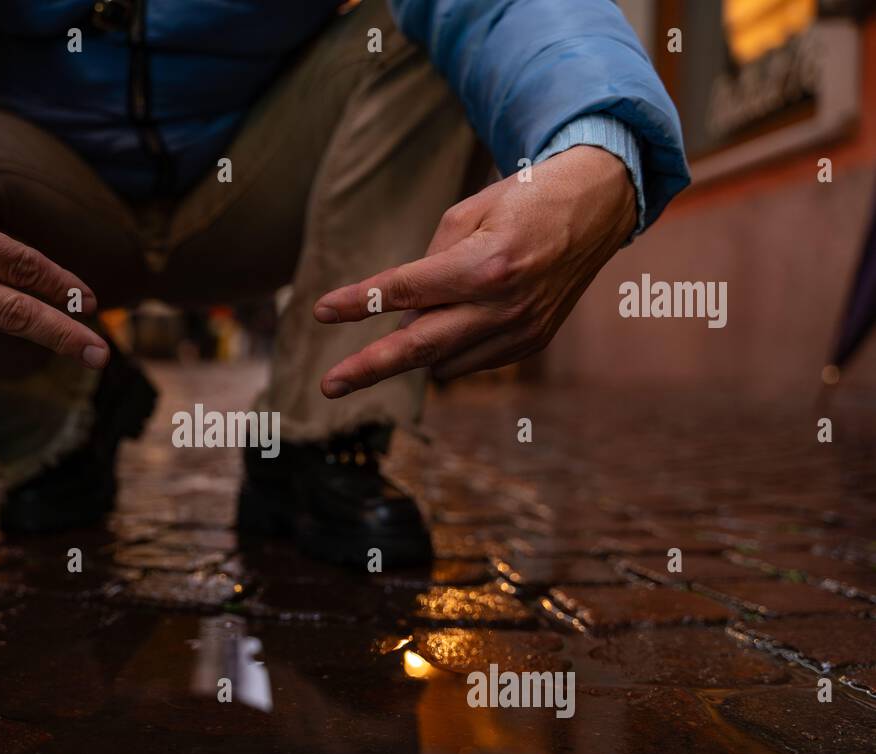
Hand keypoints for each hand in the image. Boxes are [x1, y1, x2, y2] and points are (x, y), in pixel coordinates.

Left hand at [313, 145, 636, 396]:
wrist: (597, 208)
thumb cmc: (523, 201)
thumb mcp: (467, 212)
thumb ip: (426, 264)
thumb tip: (401, 315)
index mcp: (485, 265)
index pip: (407, 289)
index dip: (359, 303)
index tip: (321, 311)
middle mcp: (504, 306)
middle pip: (420, 347)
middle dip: (369, 368)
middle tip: (328, 385)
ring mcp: (521, 331)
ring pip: (442, 359)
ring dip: (417, 345)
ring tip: (419, 314)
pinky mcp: (530, 344)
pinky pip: (470, 360)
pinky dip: (450, 346)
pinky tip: (456, 317)